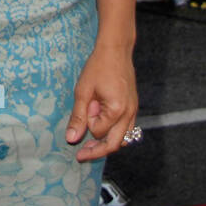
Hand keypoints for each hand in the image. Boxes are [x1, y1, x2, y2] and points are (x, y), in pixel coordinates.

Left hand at [65, 44, 137, 161]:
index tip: (85, 108)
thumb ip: (78, 116)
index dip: (88, 123)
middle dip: (97, 151)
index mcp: (117, 110)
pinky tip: (103, 127)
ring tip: (91, 142)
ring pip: (123, 139)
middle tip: (81, 155)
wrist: (115, 50)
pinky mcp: (133, 107)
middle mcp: (129, 114)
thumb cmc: (98, 67)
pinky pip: (127, 129)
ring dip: (107, 142)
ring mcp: (133, 111)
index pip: (99, 132)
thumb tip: (72, 139)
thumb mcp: (83, 91)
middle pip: (115, 144)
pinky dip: (115, 133)